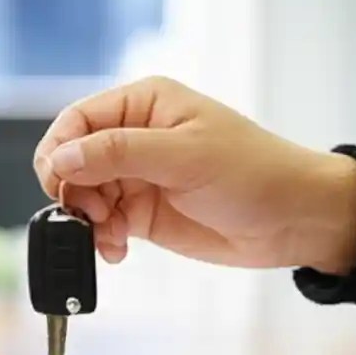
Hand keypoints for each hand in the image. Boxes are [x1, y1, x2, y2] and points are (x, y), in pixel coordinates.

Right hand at [33, 76, 355, 273]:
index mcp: (144, 104)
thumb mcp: (185, 156)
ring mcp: (139, 177)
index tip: (61, 184)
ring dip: (87, 221)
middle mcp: (135, 137)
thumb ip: (119, 154)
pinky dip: (102, 239)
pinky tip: (117, 250)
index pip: (77, 121)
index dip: (60, 151)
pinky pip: (104, 224)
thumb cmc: (255, 173)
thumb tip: (62, 157)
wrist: (294, 220)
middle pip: (74, 161)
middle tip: (93, 215)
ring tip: (111, 238)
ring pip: (84, 196)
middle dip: (74, 191)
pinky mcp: (144, 214)